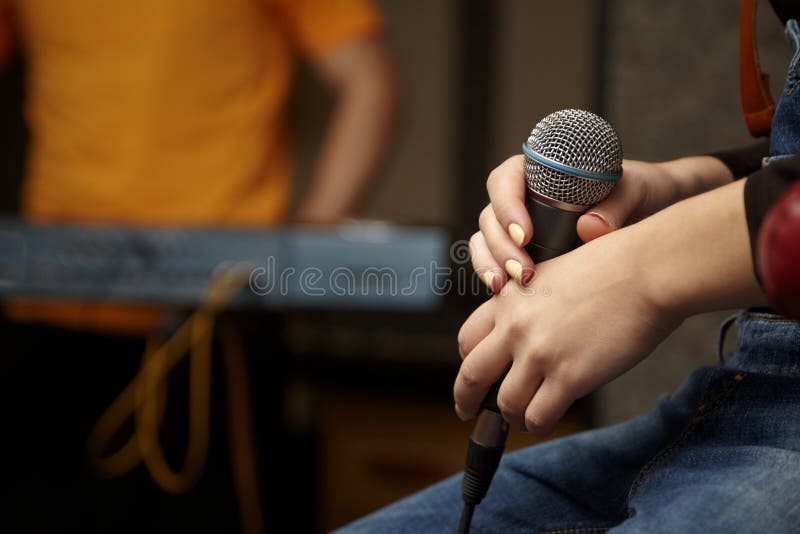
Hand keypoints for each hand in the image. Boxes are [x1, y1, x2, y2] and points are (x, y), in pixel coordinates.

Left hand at [457, 227, 680, 435]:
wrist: (647, 271)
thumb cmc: (613, 267)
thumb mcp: (553, 274)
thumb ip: (532, 304)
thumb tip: (529, 336)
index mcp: (509, 298)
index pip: (467, 339)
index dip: (467, 361)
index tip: (472, 375)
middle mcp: (515, 327)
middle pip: (471, 375)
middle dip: (465, 399)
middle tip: (467, 411)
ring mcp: (539, 353)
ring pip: (505, 403)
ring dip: (512, 416)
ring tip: (523, 419)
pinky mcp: (568, 377)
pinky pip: (538, 416)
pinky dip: (537, 425)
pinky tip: (544, 421)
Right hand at [472, 156, 678, 290]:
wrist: (654, 215)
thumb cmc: (642, 191)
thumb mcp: (637, 191)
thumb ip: (617, 205)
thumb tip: (588, 229)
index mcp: (540, 171)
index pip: (505, 180)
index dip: (506, 206)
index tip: (525, 234)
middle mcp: (523, 198)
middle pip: (490, 217)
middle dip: (499, 246)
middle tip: (522, 272)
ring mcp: (519, 228)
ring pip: (486, 242)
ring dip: (490, 265)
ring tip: (505, 289)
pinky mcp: (524, 254)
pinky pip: (497, 264)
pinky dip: (496, 279)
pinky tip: (504, 297)